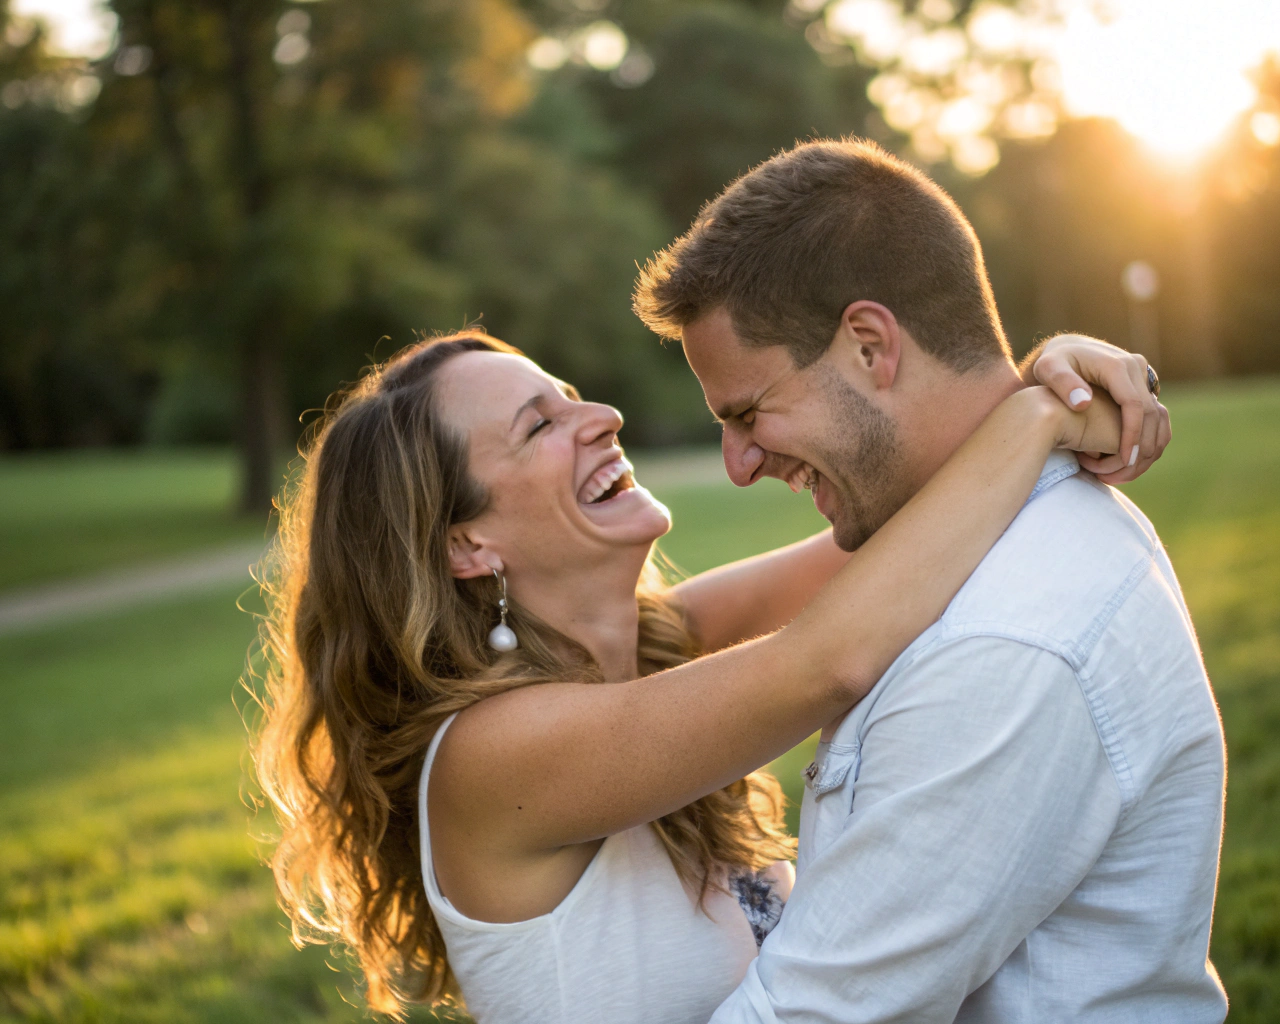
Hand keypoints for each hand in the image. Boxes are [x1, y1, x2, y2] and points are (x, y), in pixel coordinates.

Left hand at [1028, 334, 1170, 483]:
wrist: (1066, 351)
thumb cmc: (1053, 363)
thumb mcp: (1048, 369)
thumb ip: (1061, 382)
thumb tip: (1083, 403)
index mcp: (1116, 365)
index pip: (1134, 405)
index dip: (1131, 434)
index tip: (1124, 459)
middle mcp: (1135, 368)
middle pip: (1151, 413)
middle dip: (1142, 446)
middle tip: (1127, 471)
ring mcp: (1142, 377)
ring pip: (1159, 416)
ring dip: (1151, 445)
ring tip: (1130, 469)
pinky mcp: (1143, 387)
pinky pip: (1156, 416)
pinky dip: (1151, 438)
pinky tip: (1134, 458)